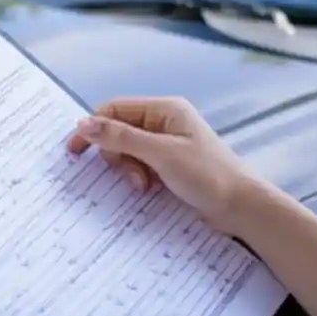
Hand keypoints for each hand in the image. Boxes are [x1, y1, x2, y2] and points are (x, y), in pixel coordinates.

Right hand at [68, 96, 263, 236]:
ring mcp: (168, 143)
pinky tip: (151, 189)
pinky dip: (140, 177)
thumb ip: (121, 137)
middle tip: (133, 177)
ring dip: (129, 170)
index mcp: (165, 109)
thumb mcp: (161, 154)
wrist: (242, 206)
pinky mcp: (171, 164)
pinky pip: (141, 165)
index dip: (93, 128)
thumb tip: (83, 123)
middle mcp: (165, 121)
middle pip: (119, 131)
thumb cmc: (207, 175)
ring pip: (128, 151)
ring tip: (145, 187)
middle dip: (118, 155)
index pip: (115, 109)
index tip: (74, 151)